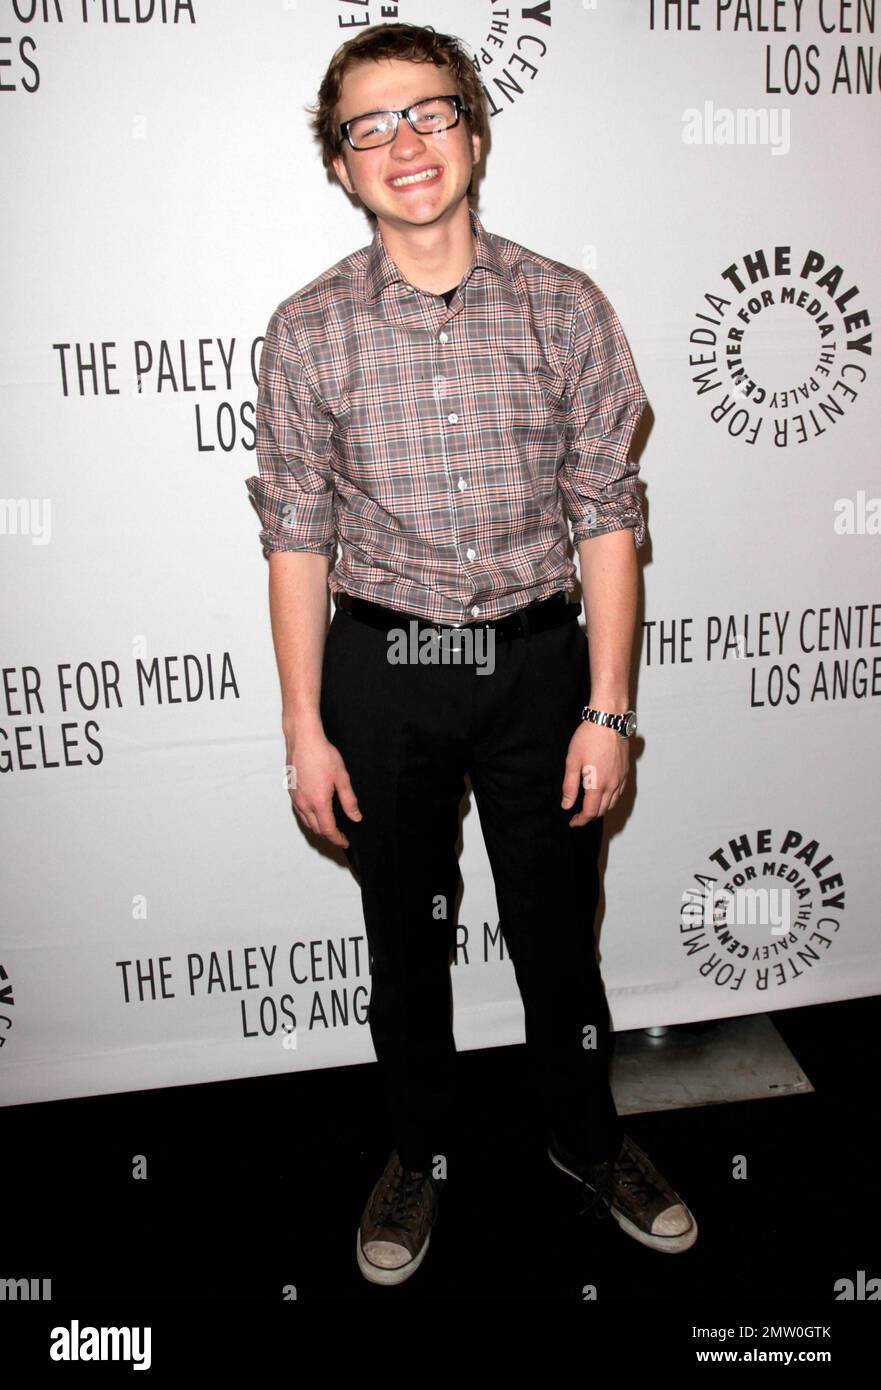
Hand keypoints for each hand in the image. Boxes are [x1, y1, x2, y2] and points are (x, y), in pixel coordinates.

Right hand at [284, 725, 361, 847]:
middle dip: (329, 836)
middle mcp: (304, 804)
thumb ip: (349, 800)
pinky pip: (300, 812)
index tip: (345, 842)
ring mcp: (296, 798)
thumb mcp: (342, 778)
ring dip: (318, 828)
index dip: (337, 839)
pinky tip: (316, 813)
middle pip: (316, 829)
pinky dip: (309, 819)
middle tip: (340, 836)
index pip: (328, 830)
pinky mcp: (291, 792)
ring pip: (306, 822)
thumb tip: (356, 817)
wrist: (303, 740)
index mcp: (318, 802)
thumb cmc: (322, 754)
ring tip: (330, 827)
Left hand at [561, 720, 629, 824]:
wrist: (608, 720)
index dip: (580, 820)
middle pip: (602, 810)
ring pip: (612, 803)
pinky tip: (602, 793)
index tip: (572, 821)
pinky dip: (610, 799)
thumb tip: (567, 805)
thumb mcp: (572, 761)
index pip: (590, 812)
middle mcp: (613, 784)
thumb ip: (569, 786)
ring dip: (600, 808)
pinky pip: (619, 792)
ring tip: (588, 805)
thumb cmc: (588, 737)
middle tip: (577, 814)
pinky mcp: (626, 771)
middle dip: (589, 815)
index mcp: (598, 784)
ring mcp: (621, 778)